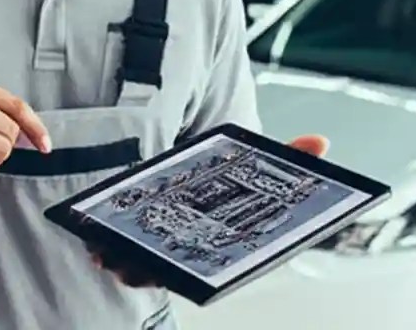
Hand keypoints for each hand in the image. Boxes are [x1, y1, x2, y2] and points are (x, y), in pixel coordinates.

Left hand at [94, 134, 330, 287]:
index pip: (210, 270)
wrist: (218, 173)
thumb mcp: (267, 165)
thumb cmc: (247, 181)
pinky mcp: (144, 237)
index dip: (191, 274)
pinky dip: (108, 247)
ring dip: (123, 262)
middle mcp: (198, 254)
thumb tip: (321, 140)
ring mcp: (168, 248)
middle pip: (171, 272)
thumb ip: (292, 156)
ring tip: (105, 252)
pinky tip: (94, 238)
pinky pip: (124, 251)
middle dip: (148, 271)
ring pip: (143, 267)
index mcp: (228, 248)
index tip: (174, 271)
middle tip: (129, 263)